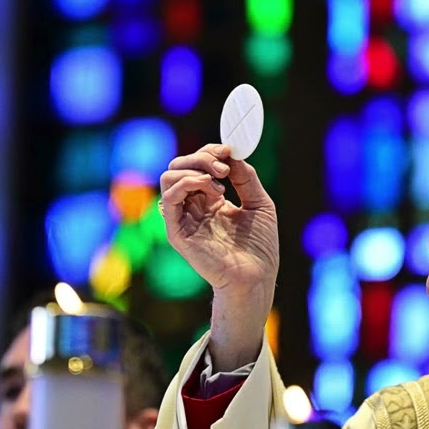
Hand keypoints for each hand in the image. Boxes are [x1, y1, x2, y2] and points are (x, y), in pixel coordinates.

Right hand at [159, 144, 278, 370]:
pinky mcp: (177, 231)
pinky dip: (188, 183)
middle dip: (201, 156)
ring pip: (169, 177)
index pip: (197, 165)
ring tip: (218, 179)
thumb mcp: (259, 203)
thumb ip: (246, 177)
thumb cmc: (260, 247)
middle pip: (180, 166)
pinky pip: (169, 199)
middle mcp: (193, 206)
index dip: (210, 152)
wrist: (256, 276)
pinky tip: (212, 189)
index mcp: (210, 200)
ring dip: (194, 168)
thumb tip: (233, 155)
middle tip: (224, 165)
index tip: (229, 151)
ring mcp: (183, 218)